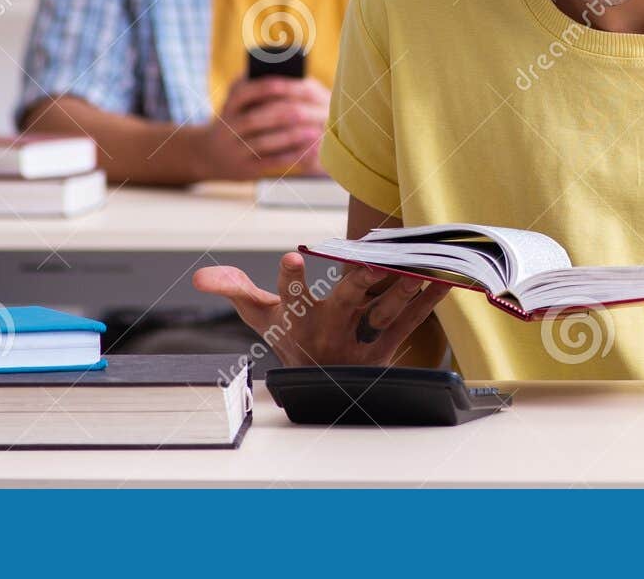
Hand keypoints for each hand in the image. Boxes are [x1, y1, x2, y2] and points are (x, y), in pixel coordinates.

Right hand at [189, 76, 329, 181]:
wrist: (209, 155)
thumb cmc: (238, 120)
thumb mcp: (240, 102)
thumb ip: (260, 89)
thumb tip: (295, 80)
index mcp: (229, 105)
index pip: (244, 93)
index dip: (267, 88)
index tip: (291, 84)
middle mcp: (227, 128)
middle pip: (254, 119)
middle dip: (282, 114)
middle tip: (306, 111)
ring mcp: (233, 150)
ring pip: (262, 142)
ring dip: (289, 137)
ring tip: (313, 132)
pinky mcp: (244, 169)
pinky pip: (268, 162)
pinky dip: (289, 156)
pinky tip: (307, 151)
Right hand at [193, 253, 451, 365]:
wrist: (320, 386)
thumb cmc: (290, 339)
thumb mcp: (259, 317)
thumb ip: (233, 289)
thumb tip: (200, 277)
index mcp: (296, 320)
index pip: (288, 298)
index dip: (290, 280)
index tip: (292, 255)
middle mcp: (328, 332)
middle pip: (343, 303)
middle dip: (356, 282)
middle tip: (368, 262)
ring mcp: (358, 342)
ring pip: (381, 312)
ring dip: (401, 288)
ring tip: (417, 265)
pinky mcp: (385, 349)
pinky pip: (409, 323)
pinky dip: (427, 300)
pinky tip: (443, 277)